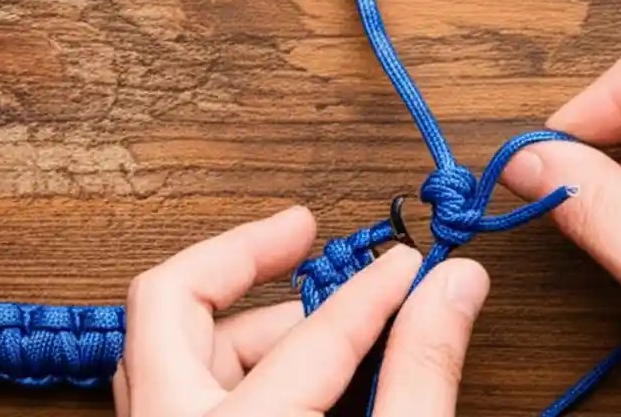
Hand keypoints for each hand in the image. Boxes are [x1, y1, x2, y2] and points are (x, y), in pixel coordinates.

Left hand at [113, 206, 489, 416]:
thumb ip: (423, 374)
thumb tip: (455, 284)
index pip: (311, 338)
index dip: (372, 290)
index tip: (408, 263)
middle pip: (169, 305)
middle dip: (243, 258)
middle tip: (303, 231)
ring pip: (165, 350)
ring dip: (243, 320)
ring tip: (323, 324)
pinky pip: (171, 389)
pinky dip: (230, 365)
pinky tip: (295, 373)